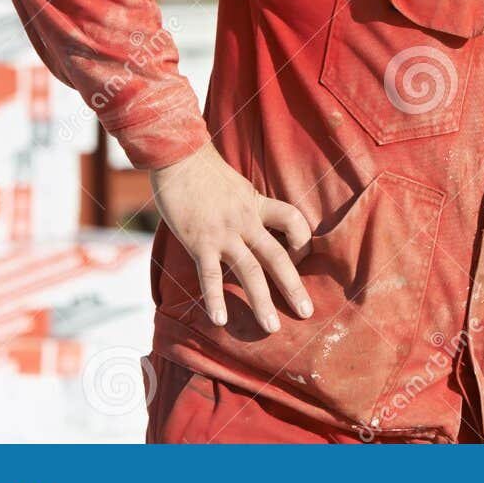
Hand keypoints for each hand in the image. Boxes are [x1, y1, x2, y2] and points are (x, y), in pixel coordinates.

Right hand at [149, 142, 313, 331]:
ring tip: (272, 327)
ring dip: (262, 301)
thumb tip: (253, 221)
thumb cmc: (203, 169)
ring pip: (250, 271)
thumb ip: (246, 204)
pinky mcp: (199, 241)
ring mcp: (224, 233)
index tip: (301, 255)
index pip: (294, 220)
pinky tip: (220, 319)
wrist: (177, 155)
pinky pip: (211, 275)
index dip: (302, 239)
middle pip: (278, 256)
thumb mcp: (236, 184)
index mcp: (257, 203)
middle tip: (306, 312)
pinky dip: (216, 298)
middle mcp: (246, 221)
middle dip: (293, 286)